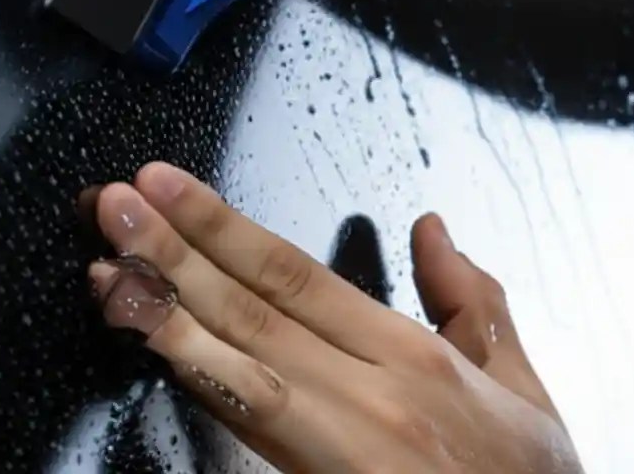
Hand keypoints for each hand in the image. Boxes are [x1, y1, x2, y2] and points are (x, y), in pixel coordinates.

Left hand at [85, 162, 582, 472]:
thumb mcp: (522, 388)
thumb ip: (474, 302)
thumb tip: (432, 228)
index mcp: (416, 360)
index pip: (298, 275)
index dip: (224, 227)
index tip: (167, 186)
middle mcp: (375, 398)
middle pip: (256, 311)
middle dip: (175, 253)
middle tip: (112, 206)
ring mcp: (346, 450)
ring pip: (240, 371)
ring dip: (167, 317)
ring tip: (110, 274)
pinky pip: (249, 433)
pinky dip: (199, 387)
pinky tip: (159, 354)